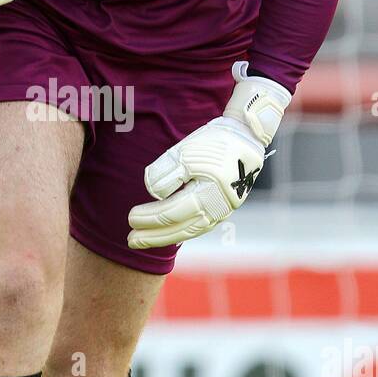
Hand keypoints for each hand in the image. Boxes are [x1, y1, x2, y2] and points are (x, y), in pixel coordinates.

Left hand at [127, 66, 291, 249]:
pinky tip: (170, 231)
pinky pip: (200, 225)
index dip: (148, 218)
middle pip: (179, 229)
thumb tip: (153, 194)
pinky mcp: (224, 205)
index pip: (169, 213)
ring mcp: (223, 210)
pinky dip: (182, 230)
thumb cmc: (216, 142)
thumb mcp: (187, 152)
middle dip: (154, 237)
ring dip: (166, 237)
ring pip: (190, 230)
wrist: (248, 135)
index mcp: (206, 196)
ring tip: (146, 239)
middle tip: (131, 241)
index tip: (129, 218)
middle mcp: (217, 209)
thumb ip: (167, 174)